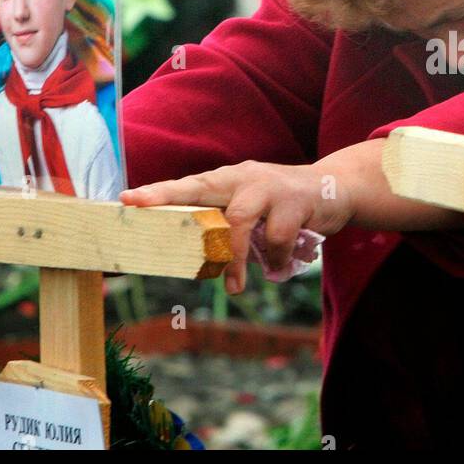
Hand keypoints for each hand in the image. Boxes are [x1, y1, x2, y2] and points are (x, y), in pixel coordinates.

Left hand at [121, 161, 354, 293]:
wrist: (336, 187)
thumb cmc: (283, 203)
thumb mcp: (252, 205)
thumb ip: (227, 221)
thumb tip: (193, 254)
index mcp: (229, 179)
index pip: (189, 184)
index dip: (158, 192)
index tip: (127, 199)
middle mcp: (245, 177)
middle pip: (202, 189)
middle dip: (169, 199)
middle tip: (143, 210)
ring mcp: (270, 187)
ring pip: (237, 221)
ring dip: (233, 259)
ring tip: (236, 287)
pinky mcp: (296, 201)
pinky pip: (275, 239)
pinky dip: (272, 260)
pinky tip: (276, 265)